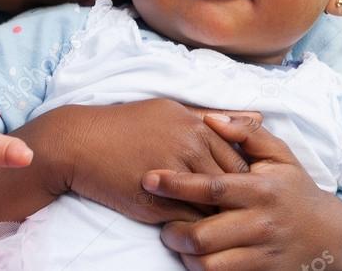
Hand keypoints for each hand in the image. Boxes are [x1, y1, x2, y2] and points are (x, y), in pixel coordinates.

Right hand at [0, 99, 257, 228]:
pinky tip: (204, 232)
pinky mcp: (157, 201)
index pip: (240, 157)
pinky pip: (189, 220)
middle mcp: (190, 146)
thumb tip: (260, 115)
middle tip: (254, 214)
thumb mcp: (173, 110)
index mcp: (197, 124)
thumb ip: (217, 117)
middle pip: (233, 181)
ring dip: (224, 216)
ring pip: (214, 203)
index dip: (249, 177)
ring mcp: (174, 174)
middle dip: (244, 199)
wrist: (81, 142)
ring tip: (235, 228)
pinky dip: (199, 227)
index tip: (255, 190)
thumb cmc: (128, 125)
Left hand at [142, 114, 341, 270]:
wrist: (327, 236)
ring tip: (179, 242)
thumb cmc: (293, 189)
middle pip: (202, 234)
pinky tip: (198, 257)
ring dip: (184, 255)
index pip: (212, 187)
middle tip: (164, 224)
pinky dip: (201, 269)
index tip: (148, 178)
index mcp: (260, 189)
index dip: (176, 184)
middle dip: (172, 231)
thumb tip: (211, 118)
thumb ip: (246, 132)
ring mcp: (260, 253)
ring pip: (207, 263)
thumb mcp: (279, 155)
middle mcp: (259, 223)